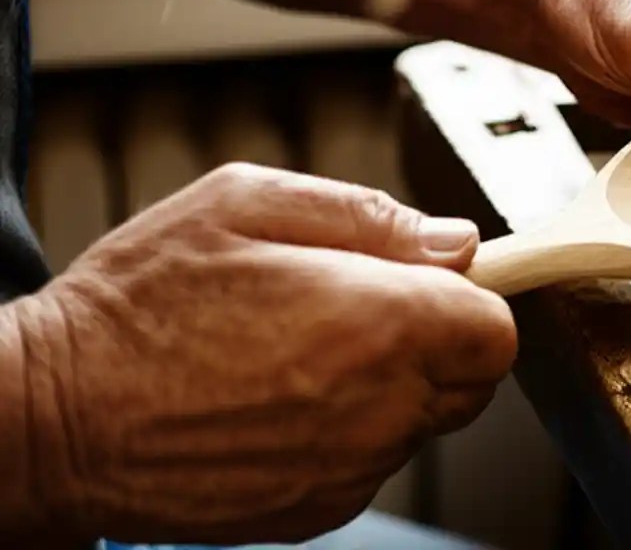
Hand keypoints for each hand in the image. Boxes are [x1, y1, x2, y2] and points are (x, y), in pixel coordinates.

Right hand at [14, 163, 513, 543]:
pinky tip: (280, 397)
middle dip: (438, 339)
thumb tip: (454, 241)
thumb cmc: (139, 304)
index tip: (432, 281)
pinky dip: (350, 428)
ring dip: (390, 383)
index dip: (472, 299)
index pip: (496, 330)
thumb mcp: (246, 203)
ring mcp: (352, 468)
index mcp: (380, 323)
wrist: (53, 419)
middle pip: (470, 379)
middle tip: (359, 307)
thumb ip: (369, 215)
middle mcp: (379, 408)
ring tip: (300, 350)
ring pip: (422, 419)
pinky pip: (373, 459)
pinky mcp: (319, 509)